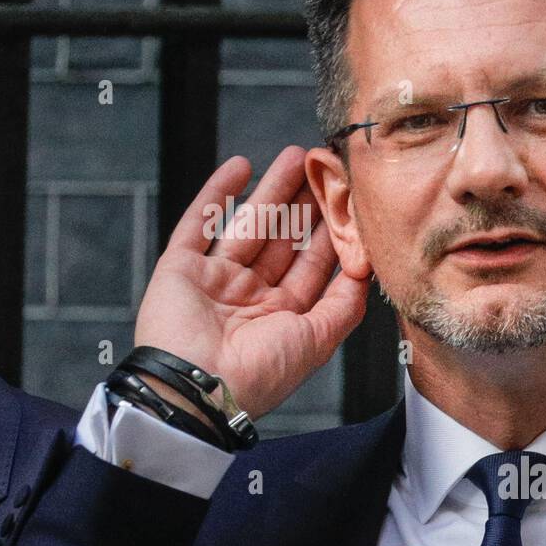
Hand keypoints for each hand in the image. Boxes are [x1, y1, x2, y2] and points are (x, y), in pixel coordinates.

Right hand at [134, 145, 370, 419]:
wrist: (197, 389)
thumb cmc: (258, 374)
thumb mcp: (316, 340)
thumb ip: (343, 305)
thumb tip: (365, 269)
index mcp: (280, 317)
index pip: (311, 265)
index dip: (331, 233)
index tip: (350, 201)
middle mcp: (248, 297)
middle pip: (282, 239)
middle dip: (304, 204)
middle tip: (324, 169)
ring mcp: (214, 281)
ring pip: (248, 224)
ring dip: (271, 189)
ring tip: (294, 156)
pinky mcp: (180, 268)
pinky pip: (199, 223)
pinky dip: (217, 194)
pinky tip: (239, 167)